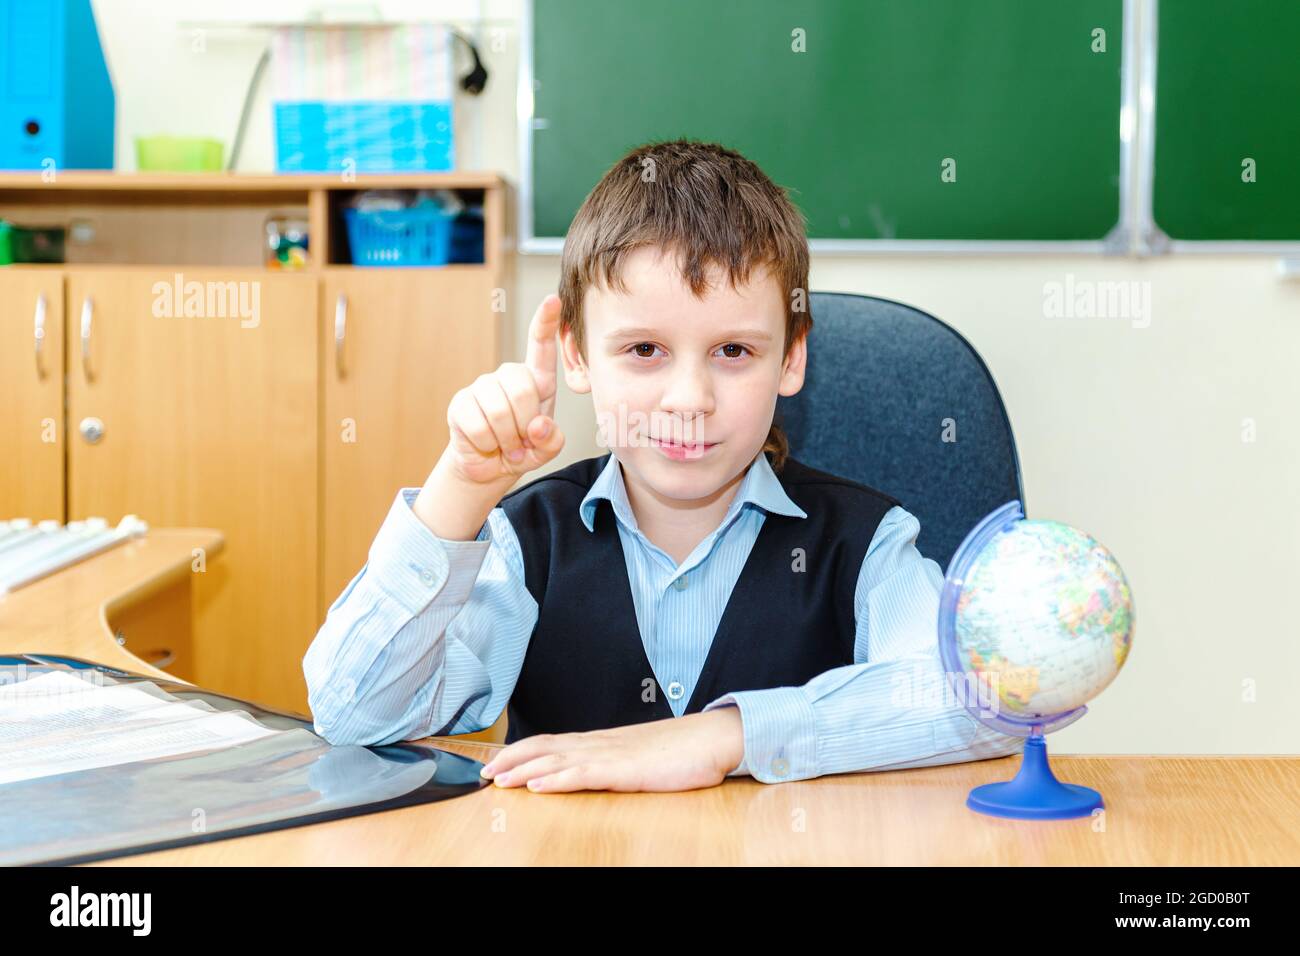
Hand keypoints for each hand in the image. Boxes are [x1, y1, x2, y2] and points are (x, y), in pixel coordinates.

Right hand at [444, 294, 565, 485]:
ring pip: (500, 411)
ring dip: (507, 440)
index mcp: (536, 380)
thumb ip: (552, 440)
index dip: (546, 322)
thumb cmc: (523, 450)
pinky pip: (478, 425)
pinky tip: (487, 445)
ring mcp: (481, 387)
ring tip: (506, 448)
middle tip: (522, 443)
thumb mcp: (546, 449)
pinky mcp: (460, 404)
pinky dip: (488, 444)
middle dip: (525, 425)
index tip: (553, 299)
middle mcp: (508, 377)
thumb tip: (538, 426)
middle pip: (523, 390)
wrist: (488, 468)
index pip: (541, 346)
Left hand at [479, 707, 745, 792]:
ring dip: (524, 769)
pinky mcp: (624, 769)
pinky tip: (538, 785)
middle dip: (511, 759)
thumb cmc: (680, 751)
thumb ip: (613, 763)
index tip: (496, 762)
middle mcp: (599, 743)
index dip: (521, 750)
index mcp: (601, 741)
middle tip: (484, 773)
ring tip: (498, 779)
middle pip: (544, 745)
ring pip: (556, 759)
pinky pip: (583, 773)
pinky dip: (556, 778)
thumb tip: (593, 772)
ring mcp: (610, 754)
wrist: (711, 739)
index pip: (551, 741)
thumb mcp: (638, 758)